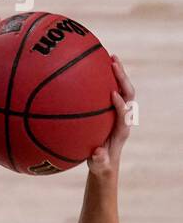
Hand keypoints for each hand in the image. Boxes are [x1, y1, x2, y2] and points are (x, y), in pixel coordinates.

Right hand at [88, 55, 133, 174]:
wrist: (105, 162)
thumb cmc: (99, 164)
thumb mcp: (98, 165)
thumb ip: (98, 160)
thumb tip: (97, 153)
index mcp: (121, 130)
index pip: (123, 113)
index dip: (119, 104)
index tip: (112, 93)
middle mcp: (123, 117)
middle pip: (128, 94)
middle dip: (122, 79)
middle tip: (113, 63)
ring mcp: (118, 112)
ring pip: (122, 89)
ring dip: (118, 74)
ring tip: (109, 57)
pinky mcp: (111, 109)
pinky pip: (110, 90)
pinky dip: (105, 78)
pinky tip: (94, 67)